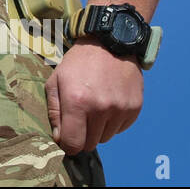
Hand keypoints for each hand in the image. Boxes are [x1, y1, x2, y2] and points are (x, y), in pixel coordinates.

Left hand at [45, 38, 142, 153]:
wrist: (110, 43)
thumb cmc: (78, 63)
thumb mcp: (56, 81)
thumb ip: (54, 112)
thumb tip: (59, 139)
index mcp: (77, 102)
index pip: (73, 144)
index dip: (67, 145)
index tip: (66, 138)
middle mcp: (100, 108)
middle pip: (90, 144)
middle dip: (82, 136)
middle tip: (80, 118)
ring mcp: (120, 109)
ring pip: (105, 137)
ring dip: (98, 129)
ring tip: (95, 107)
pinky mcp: (134, 108)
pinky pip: (120, 129)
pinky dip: (112, 122)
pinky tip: (108, 103)